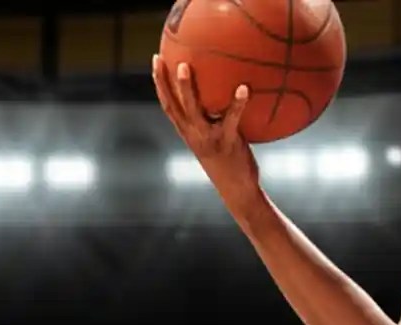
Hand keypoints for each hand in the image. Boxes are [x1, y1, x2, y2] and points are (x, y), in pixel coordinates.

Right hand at [152, 54, 258, 195]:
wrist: (238, 190)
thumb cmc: (230, 163)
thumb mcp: (216, 140)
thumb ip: (216, 121)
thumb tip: (225, 95)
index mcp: (188, 132)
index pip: (168, 105)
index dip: (160, 84)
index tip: (157, 61)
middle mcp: (193, 134)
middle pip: (173, 104)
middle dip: (164, 81)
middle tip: (162, 58)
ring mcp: (208, 138)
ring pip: (192, 110)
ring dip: (187, 88)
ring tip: (187, 65)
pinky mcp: (227, 142)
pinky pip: (231, 118)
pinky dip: (237, 103)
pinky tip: (243, 88)